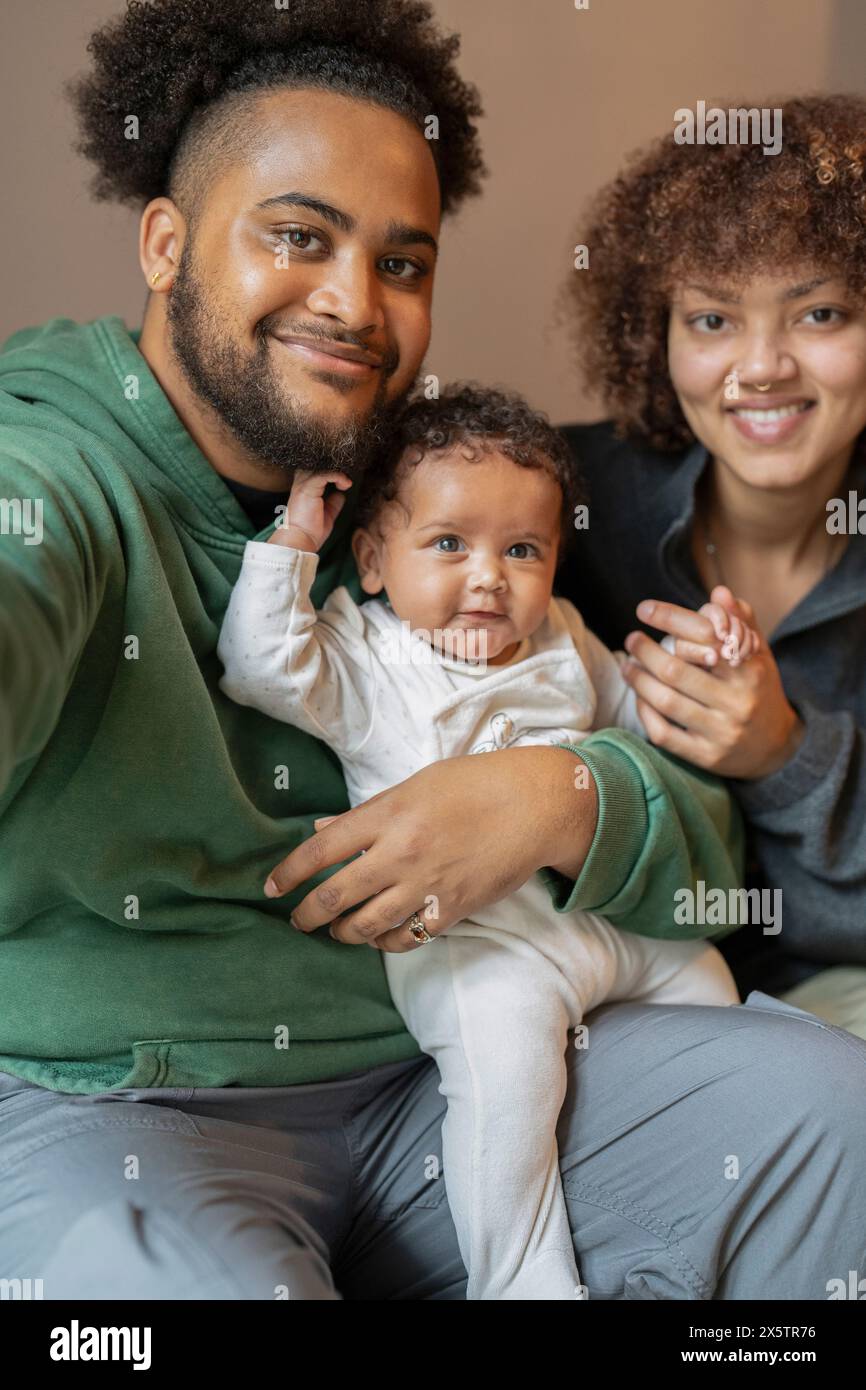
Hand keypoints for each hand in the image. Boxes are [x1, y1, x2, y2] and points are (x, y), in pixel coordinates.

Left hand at [263, 747, 596, 950]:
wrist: (534, 805)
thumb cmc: (475, 785)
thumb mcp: (416, 786)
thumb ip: (367, 813)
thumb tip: (323, 830)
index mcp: (387, 814)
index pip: (321, 850)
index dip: (289, 872)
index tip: (272, 887)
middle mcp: (400, 853)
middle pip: (335, 895)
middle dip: (307, 914)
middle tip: (297, 920)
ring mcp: (425, 885)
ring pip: (366, 926)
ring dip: (343, 933)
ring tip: (336, 931)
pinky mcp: (451, 909)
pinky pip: (406, 937)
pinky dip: (385, 942)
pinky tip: (378, 937)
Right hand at [268, 470, 351, 551]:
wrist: (299, 540)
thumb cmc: (310, 531)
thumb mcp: (326, 515)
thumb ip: (333, 503)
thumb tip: (341, 494)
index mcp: (303, 487)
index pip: (314, 468)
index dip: (329, 469)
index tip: (343, 479)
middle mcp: (301, 483)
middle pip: (316, 462)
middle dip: (333, 466)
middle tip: (346, 477)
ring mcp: (303, 484)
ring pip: (321, 465)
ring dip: (337, 471)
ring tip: (346, 482)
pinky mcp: (308, 488)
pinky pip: (325, 473)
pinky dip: (338, 476)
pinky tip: (345, 485)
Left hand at [622, 586, 803, 778]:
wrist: (778, 747)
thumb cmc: (759, 690)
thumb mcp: (759, 654)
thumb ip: (740, 622)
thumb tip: (718, 592)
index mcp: (749, 671)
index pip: (704, 635)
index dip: (670, 618)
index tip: (644, 609)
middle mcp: (736, 702)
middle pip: (676, 670)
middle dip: (646, 651)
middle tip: (632, 639)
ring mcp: (721, 732)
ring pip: (666, 701)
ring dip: (638, 680)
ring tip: (628, 664)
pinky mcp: (706, 756)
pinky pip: (664, 734)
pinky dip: (645, 712)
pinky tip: (639, 697)